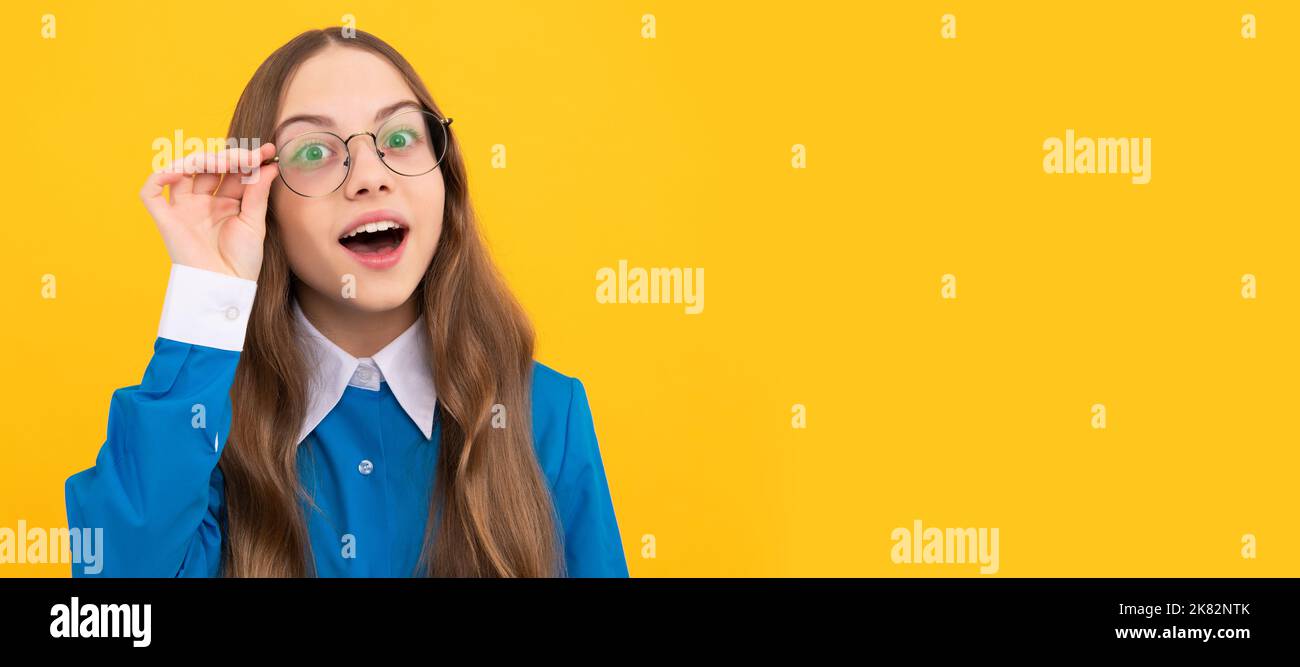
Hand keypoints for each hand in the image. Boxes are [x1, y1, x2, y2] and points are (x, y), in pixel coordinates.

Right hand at [140, 143, 278, 280]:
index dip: (247, 159)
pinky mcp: (166, 218)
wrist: (225, 287)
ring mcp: (183, 208)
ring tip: (222, 162)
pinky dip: (159, 176)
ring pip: (181, 171)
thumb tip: (269, 165)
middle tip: (247, 157)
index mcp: (227, 202)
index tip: (268, 151)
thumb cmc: (242, 261)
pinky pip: (151, 191)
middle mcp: (204, 201)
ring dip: (198, 159)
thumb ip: (258, 192)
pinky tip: (179, 172)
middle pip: (208, 167)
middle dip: (227, 158)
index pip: (232, 171)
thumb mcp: (254, 223)